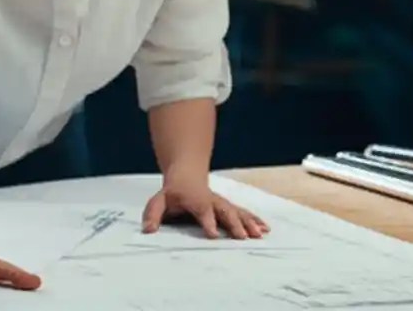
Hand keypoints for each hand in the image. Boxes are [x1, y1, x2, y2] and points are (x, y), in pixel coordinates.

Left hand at [141, 176, 269, 239]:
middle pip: (225, 212)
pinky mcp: (228, 207)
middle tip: (243, 237)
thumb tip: (148, 230)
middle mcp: (212, 201)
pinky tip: (265, 228)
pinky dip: (254, 220)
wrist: (187, 174)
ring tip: (259, 234)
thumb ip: (153, 215)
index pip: (202, 212)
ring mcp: (222, 203)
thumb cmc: (173, 192)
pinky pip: (243, 213)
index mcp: (195, 200)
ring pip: (237, 212)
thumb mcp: (159, 200)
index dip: (208, 222)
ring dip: (248, 223)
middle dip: (234, 224)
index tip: (214, 235)